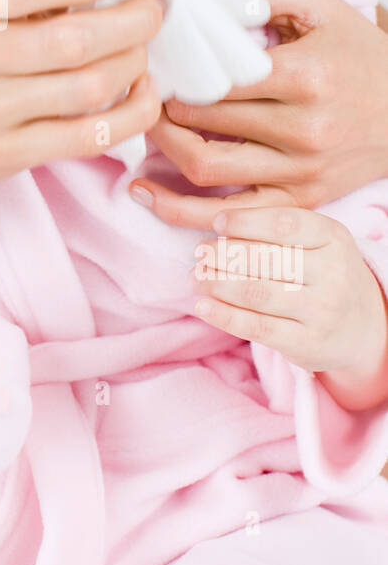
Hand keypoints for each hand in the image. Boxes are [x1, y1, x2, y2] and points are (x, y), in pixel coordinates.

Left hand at [130, 0, 387, 228]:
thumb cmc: (361, 53)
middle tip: (141, 88)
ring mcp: (301, 170)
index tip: (152, 61)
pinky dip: (182, 211)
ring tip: (148, 124)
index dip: (174, 69)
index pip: (215, 76)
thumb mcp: (320, 6)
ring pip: (206, 167)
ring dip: (163, 146)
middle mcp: (303, 128)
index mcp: (305, 75)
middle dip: (161, 103)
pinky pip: (229, 216)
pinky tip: (147, 194)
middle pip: (203, 120)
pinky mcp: (299, 201)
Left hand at [191, 205, 387, 409]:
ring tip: (197, 276)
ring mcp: (321, 311)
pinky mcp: (306, 343)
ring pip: (256, 293)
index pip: (284, 224)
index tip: (217, 222)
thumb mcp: (318, 242)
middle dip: (223, 254)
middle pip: (264, 259)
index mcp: (333, 238)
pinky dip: (223, 316)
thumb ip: (278, 230)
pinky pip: (256, 328)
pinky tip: (202, 306)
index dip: (245, 221)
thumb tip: (218, 224)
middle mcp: (332, 273)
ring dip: (217, 283)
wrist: (368, 326)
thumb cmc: (326, 274)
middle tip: (200, 253)